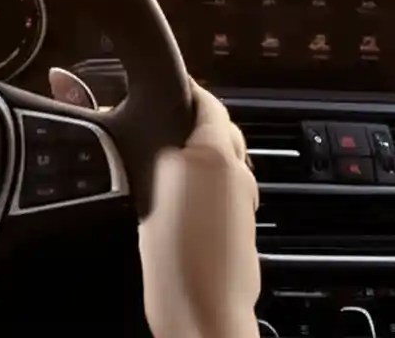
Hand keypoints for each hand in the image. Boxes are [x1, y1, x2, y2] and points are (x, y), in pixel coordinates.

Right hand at [137, 80, 260, 337]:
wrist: (200, 309)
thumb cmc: (177, 255)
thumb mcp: (154, 187)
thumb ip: (164, 149)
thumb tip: (159, 127)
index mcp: (214, 153)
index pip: (207, 103)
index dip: (186, 90)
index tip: (165, 84)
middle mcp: (235, 171)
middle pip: (217, 130)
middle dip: (191, 121)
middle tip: (157, 119)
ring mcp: (239, 199)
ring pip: (219, 160)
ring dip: (197, 153)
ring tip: (163, 158)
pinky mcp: (238, 224)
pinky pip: (219, 189)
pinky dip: (200, 184)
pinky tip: (175, 198)